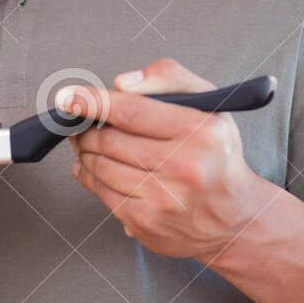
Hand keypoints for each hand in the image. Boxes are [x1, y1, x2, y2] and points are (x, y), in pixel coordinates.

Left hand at [58, 58, 267, 262]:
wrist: (234, 220)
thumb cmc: (217, 155)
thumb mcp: (210, 105)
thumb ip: (169, 79)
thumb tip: (121, 83)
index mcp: (200, 132)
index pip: (132, 111)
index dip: (92, 102)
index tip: (69, 97)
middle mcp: (184, 167)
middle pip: (109, 141)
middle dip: (86, 130)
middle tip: (82, 124)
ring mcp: (163, 200)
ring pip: (100, 167)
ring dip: (85, 152)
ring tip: (88, 144)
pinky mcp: (146, 223)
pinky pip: (102, 193)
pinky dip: (89, 176)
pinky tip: (93, 167)